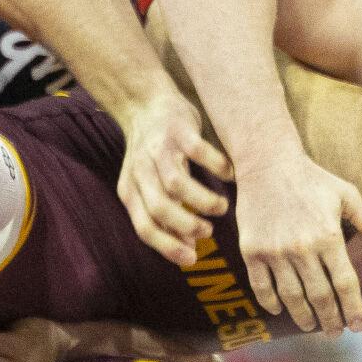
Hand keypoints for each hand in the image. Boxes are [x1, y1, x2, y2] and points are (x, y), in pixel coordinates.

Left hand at [116, 93, 233, 266]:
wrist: (144, 103)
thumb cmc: (154, 154)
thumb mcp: (149, 186)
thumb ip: (166, 217)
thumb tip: (188, 250)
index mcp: (131, 190)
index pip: (144, 227)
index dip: (167, 247)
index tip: (192, 258)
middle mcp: (141, 171)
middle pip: (161, 208)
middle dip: (187, 225)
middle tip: (208, 231)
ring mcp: (160, 149)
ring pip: (177, 183)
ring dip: (203, 201)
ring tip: (221, 208)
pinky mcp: (179, 130)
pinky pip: (199, 152)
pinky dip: (217, 167)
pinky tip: (229, 175)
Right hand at [235, 153, 361, 336]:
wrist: (267, 162)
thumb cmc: (312, 178)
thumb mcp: (346, 194)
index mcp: (329, 236)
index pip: (346, 283)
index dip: (353, 309)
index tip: (358, 326)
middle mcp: (302, 248)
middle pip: (320, 297)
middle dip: (331, 320)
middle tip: (336, 333)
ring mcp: (275, 251)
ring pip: (292, 297)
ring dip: (304, 318)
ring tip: (312, 326)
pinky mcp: (252, 251)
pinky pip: (262, 287)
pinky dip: (272, 303)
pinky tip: (281, 310)